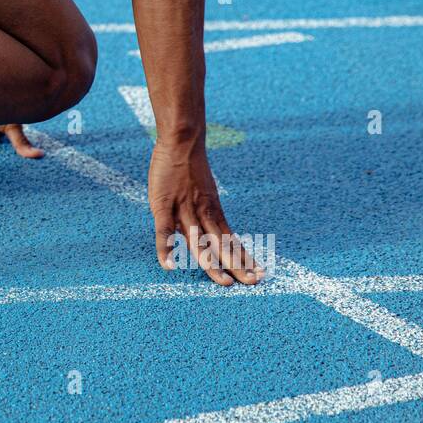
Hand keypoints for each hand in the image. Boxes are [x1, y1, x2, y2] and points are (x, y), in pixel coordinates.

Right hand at [147, 141, 261, 285]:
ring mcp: (183, 211)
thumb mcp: (203, 190)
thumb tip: (207, 227)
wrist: (182, 140)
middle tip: (254, 282)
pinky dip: (166, 248)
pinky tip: (170, 266)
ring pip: (199, 242)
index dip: (243, 257)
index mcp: (212, 211)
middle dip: (237, 265)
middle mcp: (202, 214)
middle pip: (221, 245)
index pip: (231, 240)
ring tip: (225, 283)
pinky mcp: (163, 206)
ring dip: (212, 264)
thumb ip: (203, 209)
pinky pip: (164, 231)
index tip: (259, 272)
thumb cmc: (189, 165)